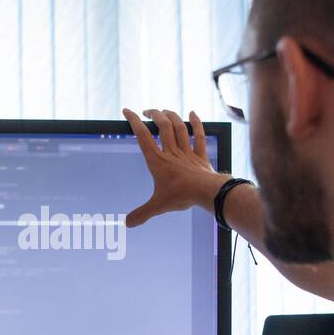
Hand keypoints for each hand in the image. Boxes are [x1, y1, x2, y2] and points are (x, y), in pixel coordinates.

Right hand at [122, 109, 227, 227]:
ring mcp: (187, 153)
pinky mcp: (200, 156)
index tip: (127, 111)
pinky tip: (193, 114)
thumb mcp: (157, 206)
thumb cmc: (181, 196)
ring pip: (179, 128)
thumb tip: (127, 223)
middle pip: (162, 126)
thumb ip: (141, 214)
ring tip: (165, 111)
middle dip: (154, 115)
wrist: (206, 192)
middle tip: (147, 111)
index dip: (134, 121)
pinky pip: (199, 136)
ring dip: (171, 116)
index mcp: (157, 161)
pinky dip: (197, 123)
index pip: (143, 136)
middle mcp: (171, 153)